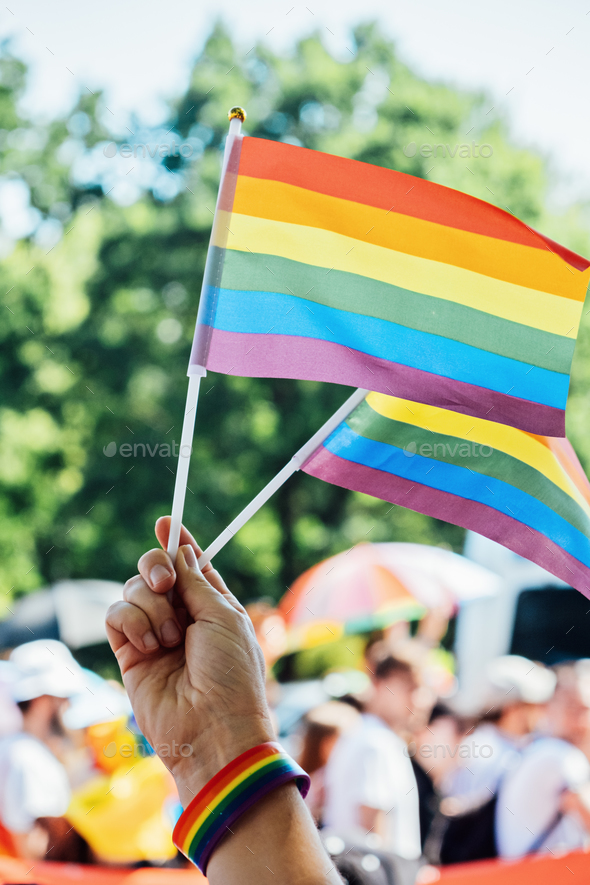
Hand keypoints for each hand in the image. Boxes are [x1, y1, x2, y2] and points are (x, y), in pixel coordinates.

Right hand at [105, 517, 274, 805]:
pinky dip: (131, 622)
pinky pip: (116, 615)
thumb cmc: (231, 673)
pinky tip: (150, 646)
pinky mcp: (128, 653)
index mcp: (212, 605)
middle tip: (165, 584)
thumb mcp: (223, 616)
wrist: (211, 729)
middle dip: (156, 566)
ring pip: (133, 590)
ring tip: (169, 639)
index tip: (165, 522)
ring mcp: (153, 634)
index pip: (191, 565)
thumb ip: (195, 581)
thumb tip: (180, 551)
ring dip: (150, 606)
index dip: (178, 543)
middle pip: (155, 570)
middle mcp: (182, 616)